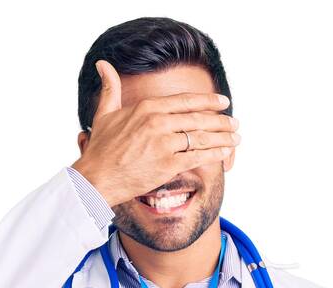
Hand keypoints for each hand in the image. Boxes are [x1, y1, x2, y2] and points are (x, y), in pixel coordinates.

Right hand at [71, 60, 240, 206]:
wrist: (96, 178)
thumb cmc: (101, 148)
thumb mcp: (104, 112)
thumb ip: (111, 88)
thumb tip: (103, 64)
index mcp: (147, 107)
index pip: (185, 101)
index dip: (208, 101)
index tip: (223, 102)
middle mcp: (157, 122)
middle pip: (198, 118)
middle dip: (221, 120)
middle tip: (235, 122)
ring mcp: (163, 144)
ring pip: (201, 137)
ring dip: (223, 137)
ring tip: (236, 138)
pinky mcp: (167, 165)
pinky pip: (197, 157)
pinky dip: (214, 154)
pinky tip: (225, 153)